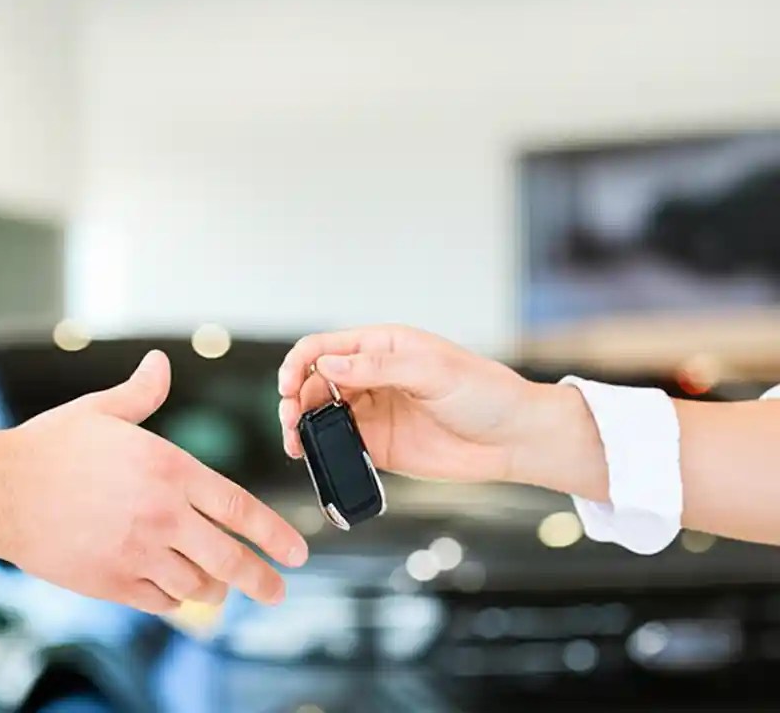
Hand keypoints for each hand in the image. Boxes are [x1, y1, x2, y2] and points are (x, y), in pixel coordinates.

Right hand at [0, 350, 308, 613]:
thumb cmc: (50, 447)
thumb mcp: (100, 411)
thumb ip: (141, 393)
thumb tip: (160, 363)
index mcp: (168, 468)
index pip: (239, 508)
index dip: (274, 534)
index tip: (297, 553)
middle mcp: (162, 515)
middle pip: (229, 559)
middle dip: (261, 580)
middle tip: (277, 591)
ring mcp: (138, 553)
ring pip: (197, 586)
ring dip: (214, 589)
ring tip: (220, 589)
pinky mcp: (112, 582)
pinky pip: (161, 602)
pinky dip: (175, 599)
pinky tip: (175, 591)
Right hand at [277, 325, 569, 484]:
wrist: (515, 439)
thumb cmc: (484, 393)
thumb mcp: (433, 372)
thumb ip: (378, 368)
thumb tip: (327, 364)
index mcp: (383, 347)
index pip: (324, 347)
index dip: (298, 362)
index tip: (288, 386)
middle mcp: (371, 376)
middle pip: (313, 381)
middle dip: (293, 399)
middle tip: (290, 422)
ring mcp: (373, 411)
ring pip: (319, 413)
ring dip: (300, 425)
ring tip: (294, 443)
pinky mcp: (378, 445)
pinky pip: (339, 445)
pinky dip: (320, 450)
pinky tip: (313, 457)